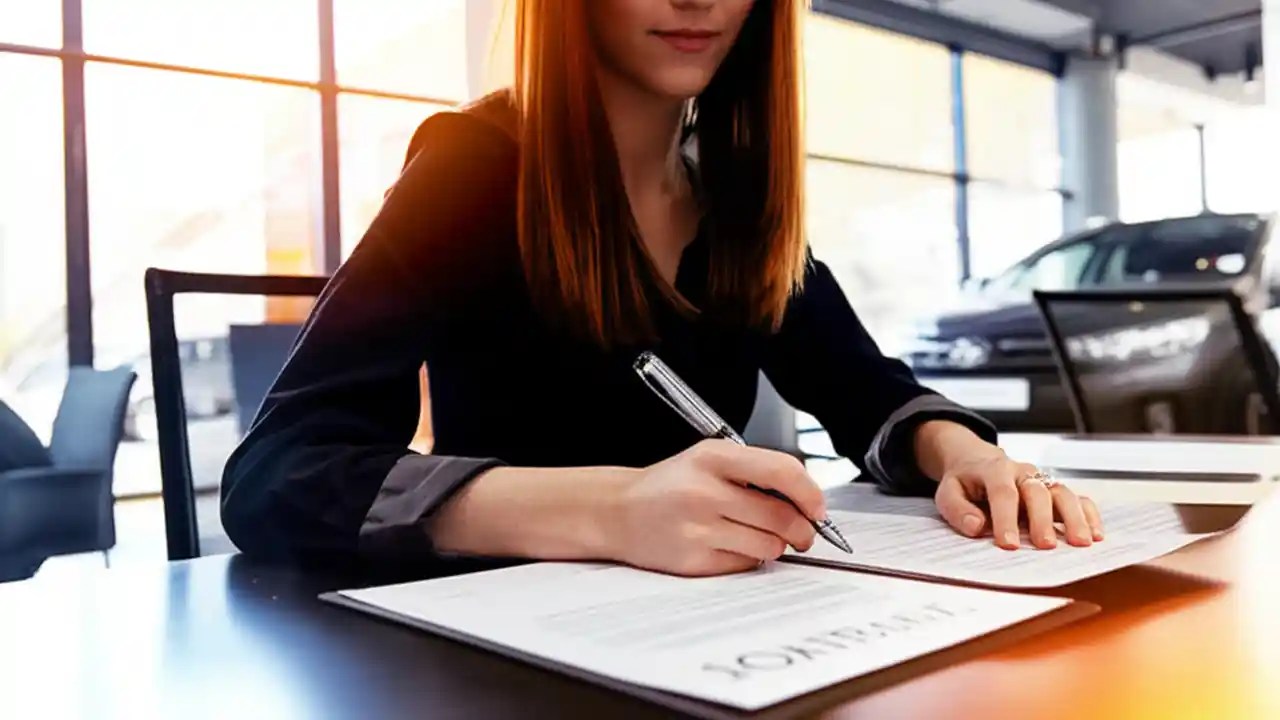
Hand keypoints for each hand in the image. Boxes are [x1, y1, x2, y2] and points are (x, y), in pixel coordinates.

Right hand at [606, 440, 823, 575]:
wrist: (618, 512)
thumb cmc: (671, 486)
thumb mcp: (709, 460)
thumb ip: (756, 472)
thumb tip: (808, 502)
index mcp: (713, 457)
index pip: (781, 471)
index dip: (810, 493)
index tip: (818, 508)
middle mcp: (704, 491)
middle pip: (781, 516)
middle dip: (802, 529)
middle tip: (802, 533)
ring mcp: (697, 528)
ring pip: (769, 545)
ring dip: (775, 545)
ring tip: (756, 535)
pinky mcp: (693, 560)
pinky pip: (745, 564)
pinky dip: (748, 558)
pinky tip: (729, 545)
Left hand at [934, 448, 1104, 550]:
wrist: (977, 460)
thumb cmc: (964, 480)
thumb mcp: (948, 491)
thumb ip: (957, 508)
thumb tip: (975, 526)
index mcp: (994, 469)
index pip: (1003, 492)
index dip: (1005, 518)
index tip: (1007, 544)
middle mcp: (1023, 473)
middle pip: (1037, 492)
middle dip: (1042, 519)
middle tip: (1045, 546)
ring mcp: (1043, 480)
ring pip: (1063, 493)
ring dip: (1074, 518)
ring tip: (1081, 543)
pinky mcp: (1055, 490)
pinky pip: (1078, 498)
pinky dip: (1089, 514)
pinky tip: (1096, 534)